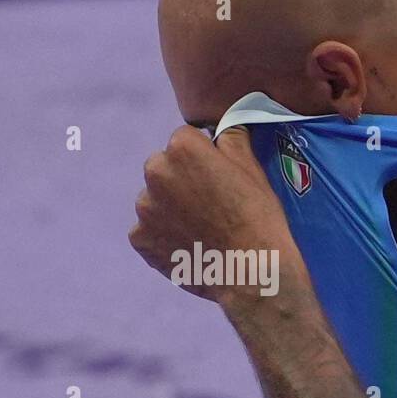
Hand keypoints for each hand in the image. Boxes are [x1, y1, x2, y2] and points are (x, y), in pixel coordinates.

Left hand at [129, 126, 302, 304]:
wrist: (250, 271)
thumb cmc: (256, 216)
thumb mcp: (252, 166)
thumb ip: (232, 137)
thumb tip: (224, 126)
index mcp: (181, 148)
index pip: (184, 140)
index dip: (202, 158)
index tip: (217, 178)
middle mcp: (156, 172)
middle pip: (162, 167)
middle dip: (179, 180)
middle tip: (208, 204)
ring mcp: (144, 208)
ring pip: (153, 199)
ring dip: (169, 208)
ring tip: (199, 228)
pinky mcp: (140, 239)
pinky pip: (147, 230)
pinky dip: (162, 236)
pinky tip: (187, 245)